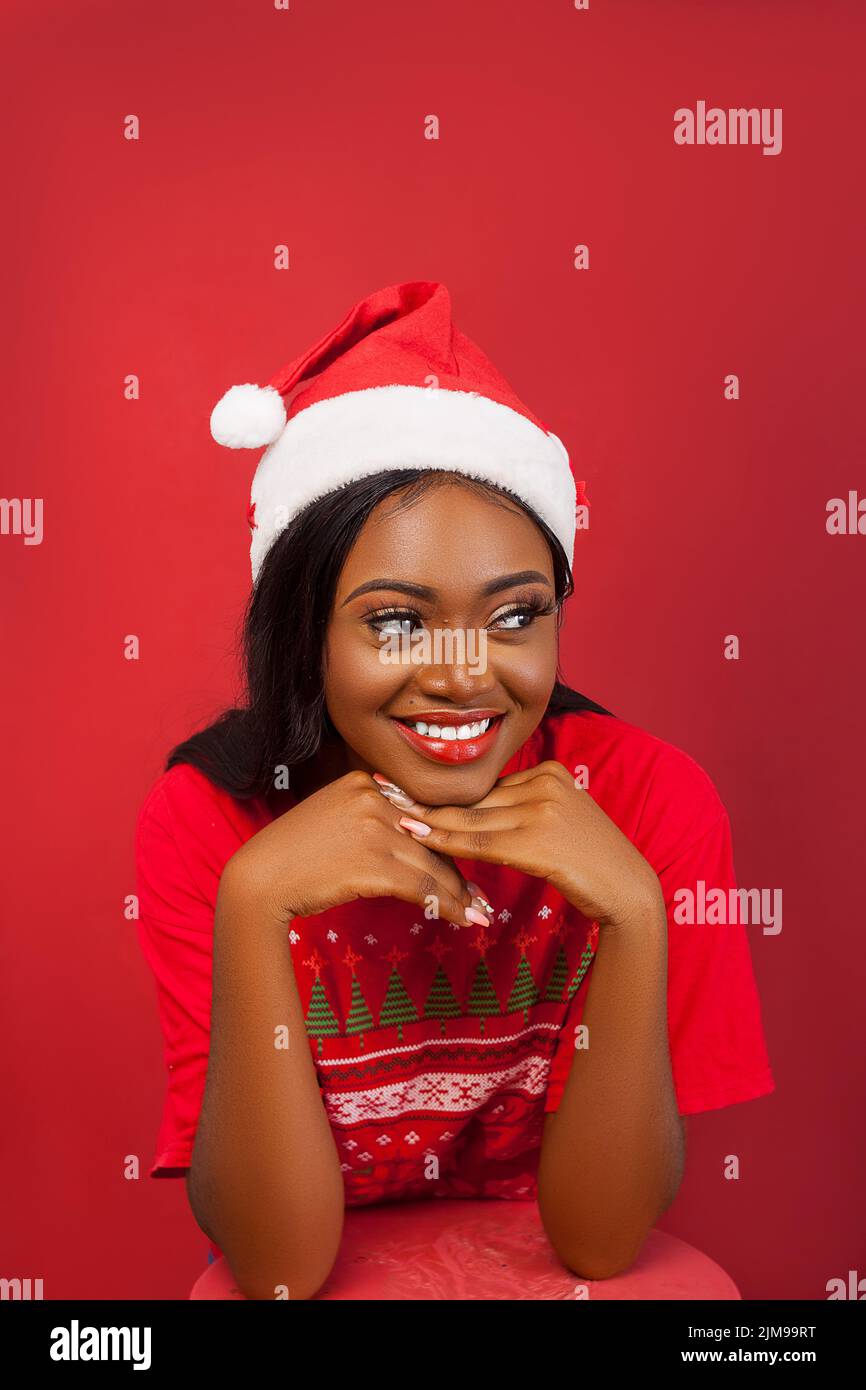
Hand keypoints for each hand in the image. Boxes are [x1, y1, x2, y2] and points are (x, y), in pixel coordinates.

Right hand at [221, 769, 492, 928]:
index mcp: (365, 782)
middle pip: (431, 840)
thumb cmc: (293, 855)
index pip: (420, 815)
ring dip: (461, 895)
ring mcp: (374, 828)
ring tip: (480, 915)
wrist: (260, 878)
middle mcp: (374, 799)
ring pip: (433, 865)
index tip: (467, 865)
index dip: (447, 844)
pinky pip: (423, 887)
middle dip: (460, 872)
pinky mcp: (373, 862)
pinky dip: (447, 906)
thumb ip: (371, 819)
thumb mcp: (334, 816)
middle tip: (483, 898)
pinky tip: (461, 919)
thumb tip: (414, 845)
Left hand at [374, 761, 663, 928]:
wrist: (627, 889)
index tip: (406, 784)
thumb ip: (522, 809)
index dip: (445, 792)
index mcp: (549, 772)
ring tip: (391, 813)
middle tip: (383, 789)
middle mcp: (545, 783)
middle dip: (427, 797)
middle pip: (475, 797)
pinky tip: (418, 836)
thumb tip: (476, 813)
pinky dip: (445, 840)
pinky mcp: (537, 841)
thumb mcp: (558, 820)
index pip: (486, 786)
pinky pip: (479, 841)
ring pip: (471, 818)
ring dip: (427, 818)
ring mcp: (542, 810)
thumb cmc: (591, 861)